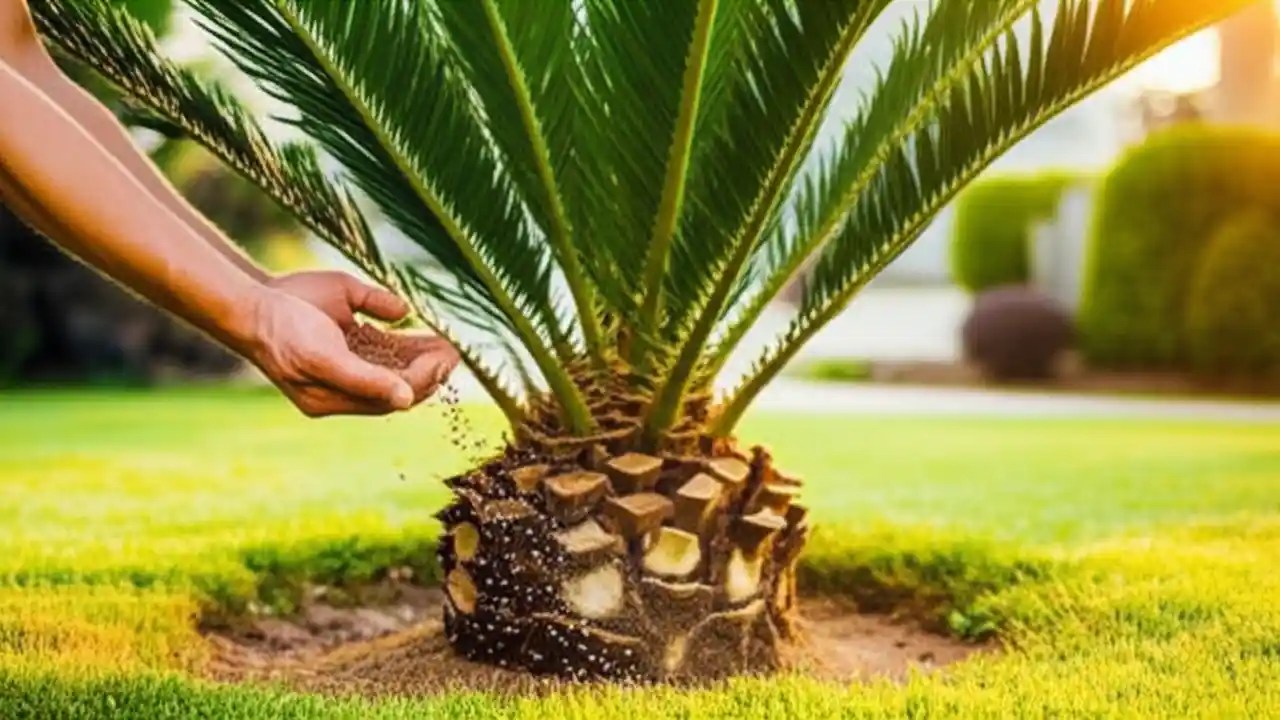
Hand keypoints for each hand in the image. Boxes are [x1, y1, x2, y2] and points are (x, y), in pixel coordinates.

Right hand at [243, 271, 458, 416]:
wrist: (248, 302)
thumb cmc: (283, 323)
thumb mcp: (324, 355)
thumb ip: (365, 378)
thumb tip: (406, 398)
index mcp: (331, 398)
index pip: (391, 397)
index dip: (422, 380)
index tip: (445, 358)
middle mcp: (338, 388)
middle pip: (394, 386)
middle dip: (427, 371)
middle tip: (454, 352)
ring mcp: (339, 366)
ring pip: (391, 369)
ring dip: (420, 360)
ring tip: (447, 346)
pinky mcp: (340, 346)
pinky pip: (380, 353)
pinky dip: (405, 348)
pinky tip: (426, 338)